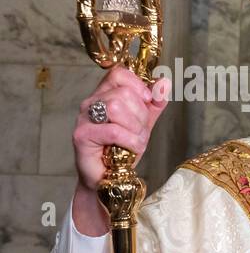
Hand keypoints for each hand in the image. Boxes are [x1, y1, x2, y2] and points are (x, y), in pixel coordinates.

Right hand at [71, 65, 170, 234]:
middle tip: (138, 132)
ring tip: (133, 141)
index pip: (119, 73)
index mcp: (105, 95)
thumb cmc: (122, 150)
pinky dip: (129, 141)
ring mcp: (84, 118)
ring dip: (135, 129)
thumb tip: (164, 82)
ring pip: (117, 107)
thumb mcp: (144, 124)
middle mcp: (91, 102)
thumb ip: (154, 104)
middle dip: (141, 115)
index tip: (147, 102)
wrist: (108, 178)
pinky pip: (114, 130)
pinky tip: (129, 149)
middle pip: (124, 93)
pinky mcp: (82, 135)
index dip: (138, 85)